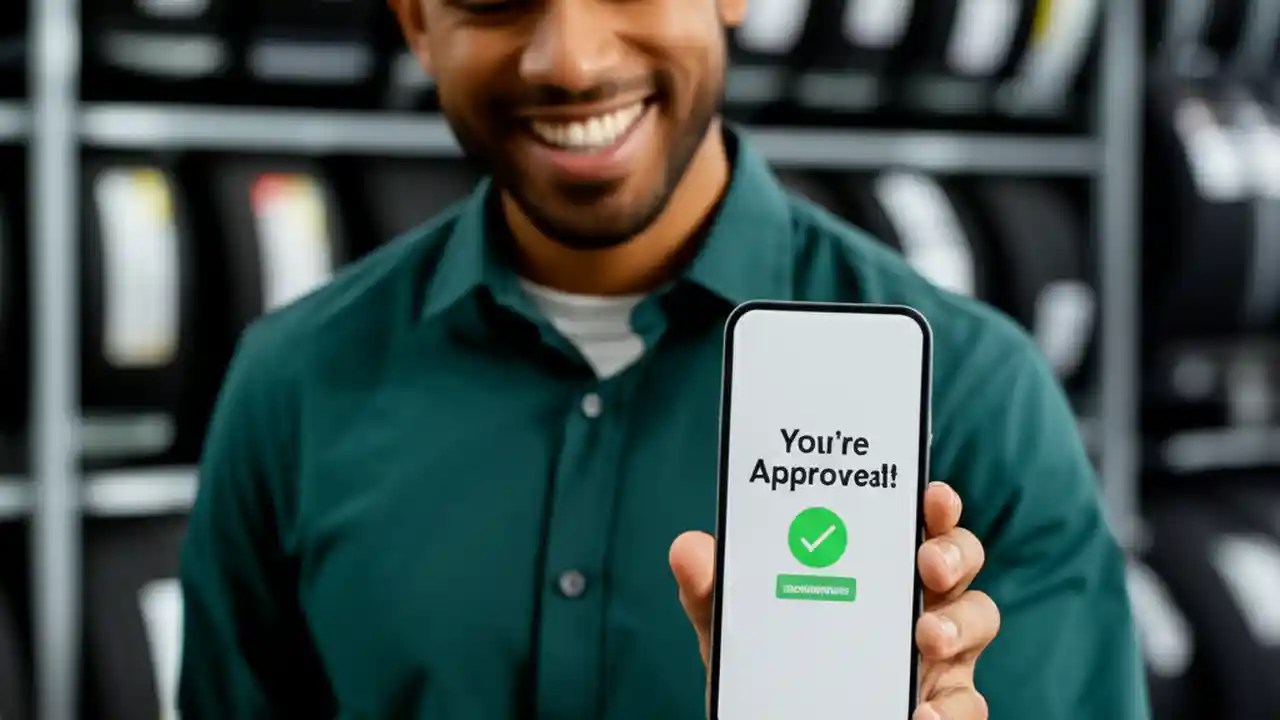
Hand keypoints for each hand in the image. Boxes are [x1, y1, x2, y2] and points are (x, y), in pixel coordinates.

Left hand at [669, 481, 999, 719]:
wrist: (767, 718)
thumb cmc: (763, 663)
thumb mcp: (729, 622)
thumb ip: (710, 587)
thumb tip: (688, 549)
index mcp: (874, 569)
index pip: (916, 523)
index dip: (935, 505)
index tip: (931, 495)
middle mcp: (914, 605)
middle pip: (962, 563)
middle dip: (955, 553)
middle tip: (927, 565)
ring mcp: (934, 660)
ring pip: (980, 624)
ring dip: (960, 623)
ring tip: (928, 638)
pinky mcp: (937, 710)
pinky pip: (966, 707)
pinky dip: (951, 711)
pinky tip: (920, 714)